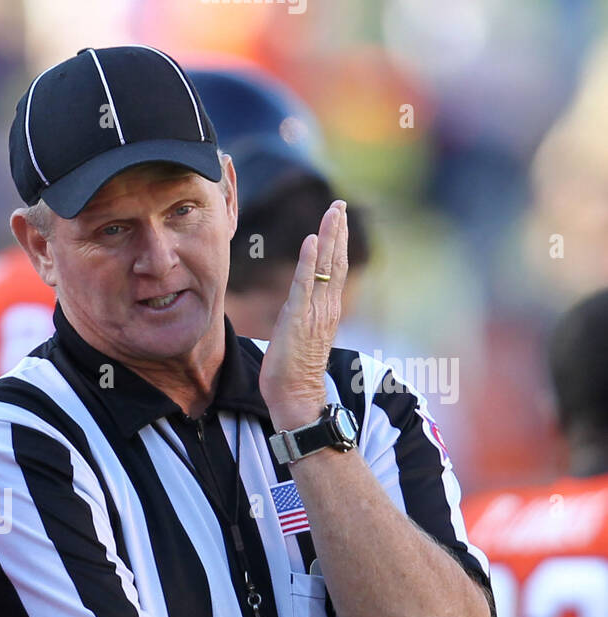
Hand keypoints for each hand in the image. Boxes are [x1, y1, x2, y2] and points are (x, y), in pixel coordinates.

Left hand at [258, 200, 347, 430]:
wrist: (296, 396)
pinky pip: (305, 283)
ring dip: (329, 236)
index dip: (336, 243)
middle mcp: (326, 308)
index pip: (334, 270)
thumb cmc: (293, 373)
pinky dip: (309, 260)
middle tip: (338, 204)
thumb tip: (295, 309)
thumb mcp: (299, 337)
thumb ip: (301, 318)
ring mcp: (315, 312)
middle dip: (338, 231)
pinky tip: (311, 240)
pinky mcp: (299, 318)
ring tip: (332, 211)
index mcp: (326, 311)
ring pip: (326, 266)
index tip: (336, 218)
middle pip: (336, 261)